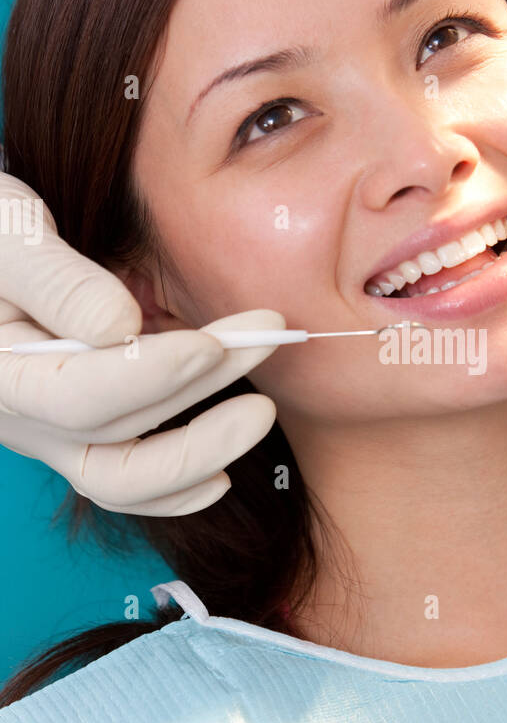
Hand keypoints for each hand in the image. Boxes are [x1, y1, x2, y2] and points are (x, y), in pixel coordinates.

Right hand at [0, 173, 283, 513]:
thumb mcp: (9, 233)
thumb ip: (57, 281)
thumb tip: (120, 329)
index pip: (77, 397)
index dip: (150, 376)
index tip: (211, 345)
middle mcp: (21, 419)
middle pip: (117, 431)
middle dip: (202, 388)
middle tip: (265, 343)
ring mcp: (50, 435)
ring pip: (125, 475)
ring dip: (202, 447)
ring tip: (262, 408)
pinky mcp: (79, 434)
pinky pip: (123, 482)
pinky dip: (174, 488)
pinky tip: (223, 476)